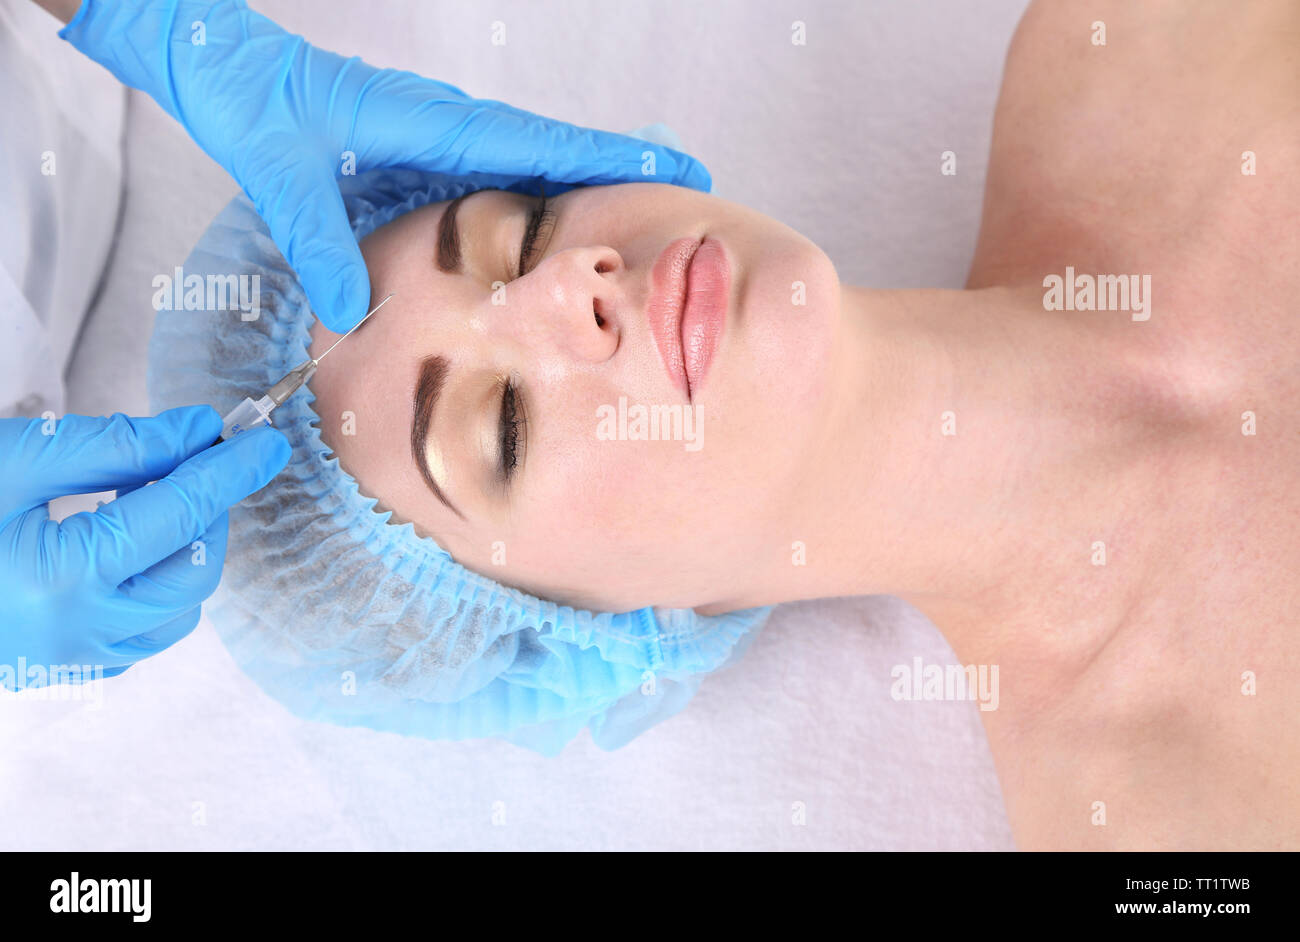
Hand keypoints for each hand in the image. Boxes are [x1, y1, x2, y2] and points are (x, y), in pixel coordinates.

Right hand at [0, 406, 289, 688]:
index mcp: (62, 578)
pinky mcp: (64, 668)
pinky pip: (143, 635)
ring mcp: (71, 660)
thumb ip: (117, 446)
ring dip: (185, 554)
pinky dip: (156, 589)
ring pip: (176, 611)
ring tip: (152, 502)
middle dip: (205, 513)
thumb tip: (199, 432)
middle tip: (189, 463)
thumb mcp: (18, 460)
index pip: (179, 514)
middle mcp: (77, 634)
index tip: (264, 439)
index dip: (228, 470)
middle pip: (193, 571)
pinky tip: (126, 548)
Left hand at [58, 0, 712, 331]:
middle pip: (552, 145)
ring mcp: (437, 130)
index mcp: (424, 120)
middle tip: (689, 192)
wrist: (220, 62)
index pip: (534, 141)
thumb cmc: (250, 99)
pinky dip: (539, 186)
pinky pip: (497, 165)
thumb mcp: (278, 170)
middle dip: (621, 167)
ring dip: (585, 180)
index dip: (606, 158)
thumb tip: (353, 311)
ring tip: (641, 214)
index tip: (672, 168)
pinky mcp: (423, 143)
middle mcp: (444, 121)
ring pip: (529, 155)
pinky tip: (554, 221)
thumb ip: (316, 239)